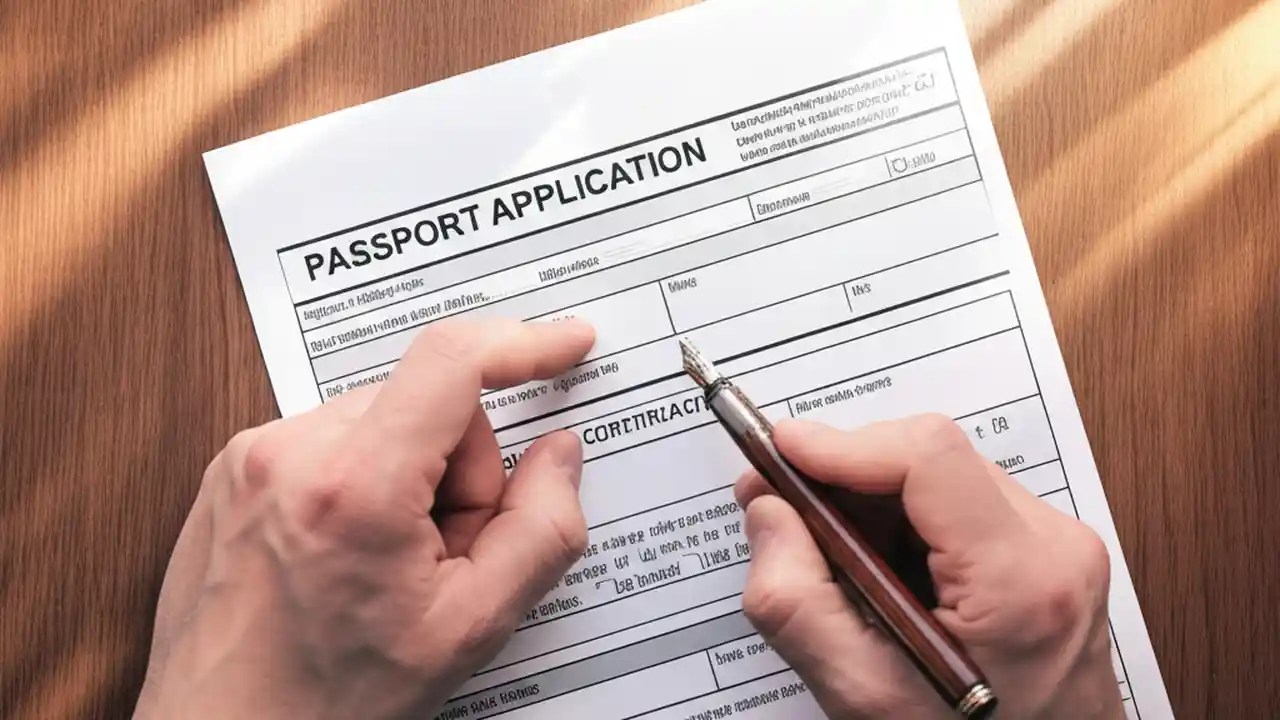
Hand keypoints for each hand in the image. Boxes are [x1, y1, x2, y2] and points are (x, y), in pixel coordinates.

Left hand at [135, 318, 595, 719]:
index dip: (525, 344)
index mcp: (353, 487)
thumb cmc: (329, 698)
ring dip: (410, 479)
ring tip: (387, 562)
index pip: (451, 362)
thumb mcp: (469, 629)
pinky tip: (351, 550)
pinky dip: (364, 481)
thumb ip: (541, 531)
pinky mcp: (235, 465)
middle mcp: (290, 453)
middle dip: (460, 472)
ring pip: (384, 422)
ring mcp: (253, 455)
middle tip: (442, 555)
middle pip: (428, 405)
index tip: (567, 343)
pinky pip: (335, 439)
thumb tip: (559, 455)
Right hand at [735, 415, 1122, 719]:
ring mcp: (1060, 545)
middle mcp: (1054, 547)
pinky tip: (883, 571)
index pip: (929, 456)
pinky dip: (906, 520)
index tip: (781, 452)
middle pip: (931, 456)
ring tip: (838, 561)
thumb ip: (797, 602)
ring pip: (942, 473)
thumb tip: (768, 509)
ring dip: (874, 501)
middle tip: (784, 509)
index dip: (844, 444)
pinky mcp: (1051, 549)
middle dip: (847, 475)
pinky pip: (962, 499)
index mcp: (1019, 582)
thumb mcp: (864, 695)